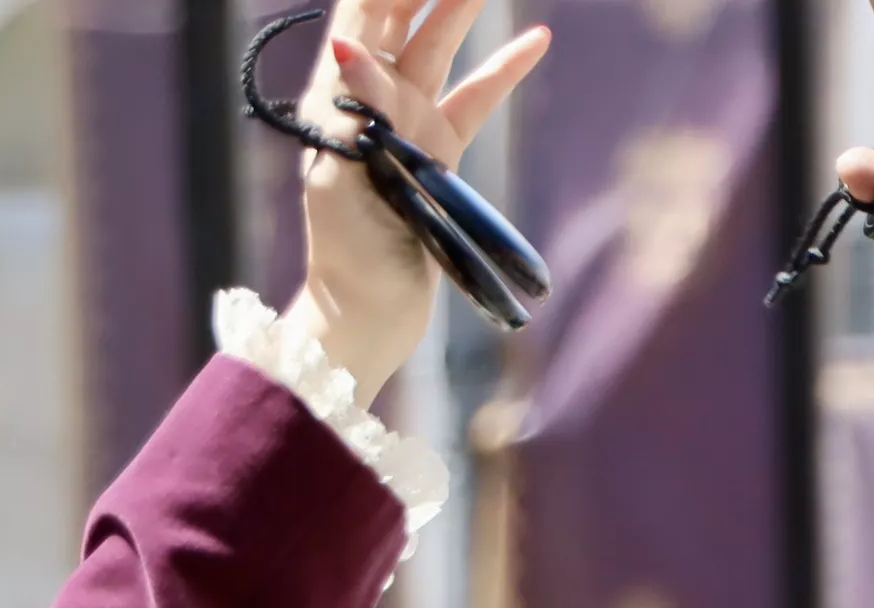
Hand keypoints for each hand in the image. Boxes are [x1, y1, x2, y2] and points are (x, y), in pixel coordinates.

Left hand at [278, 0, 549, 404]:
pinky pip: (477, 97)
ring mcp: (409, 121)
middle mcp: (370, 96)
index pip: (361, 11)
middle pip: (400, 14)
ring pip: (440, 43)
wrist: (370, 311)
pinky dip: (505, 69)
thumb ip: (358, 109)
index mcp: (336, 92)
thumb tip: (352, 44)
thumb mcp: (344, 177)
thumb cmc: (344, 250)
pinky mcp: (440, 151)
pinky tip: (537, 38)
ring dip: (463, 5)